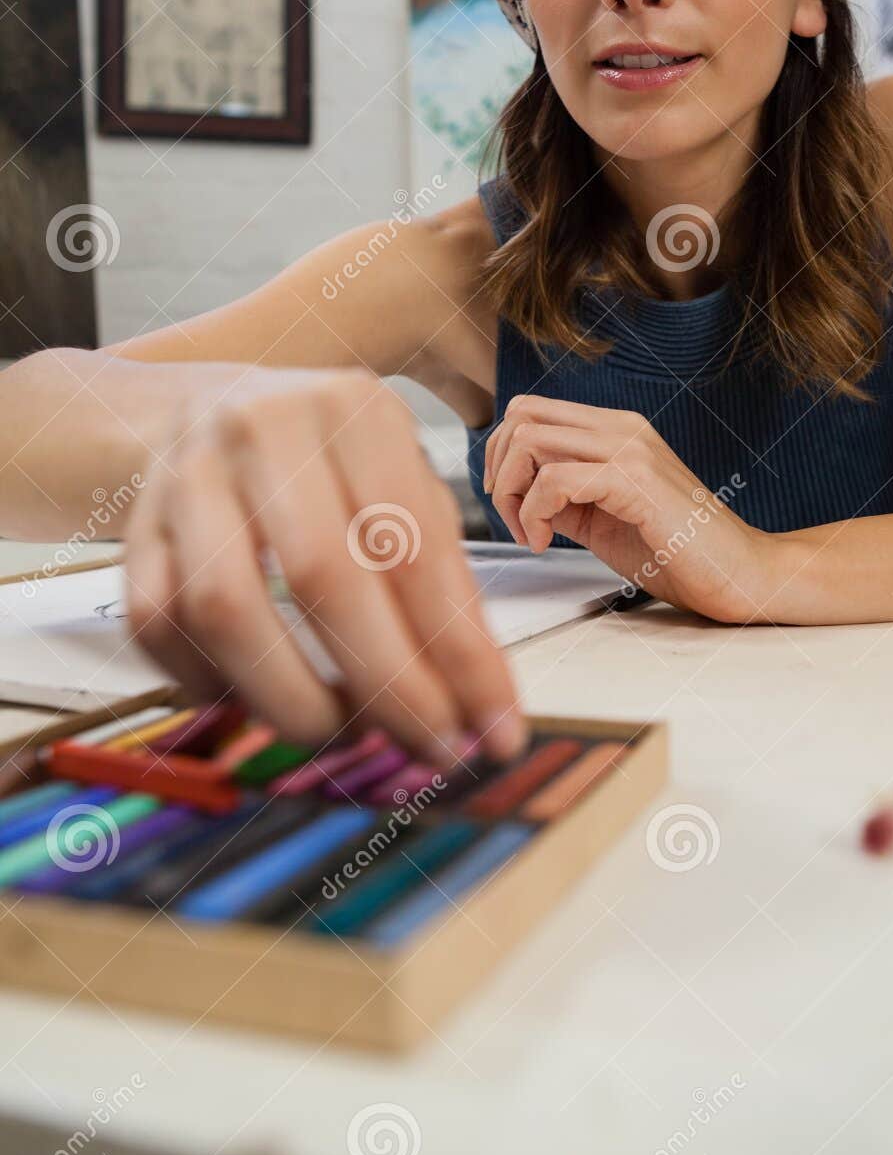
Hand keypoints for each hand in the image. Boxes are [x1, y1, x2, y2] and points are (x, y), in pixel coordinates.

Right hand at [123, 367, 525, 764]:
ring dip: (293, 697)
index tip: (496, 732)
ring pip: (223, 609)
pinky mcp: (134, 529)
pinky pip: (159, 626)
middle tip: (433, 748)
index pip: (413, 545)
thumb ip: (446, 585)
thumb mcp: (408, 486)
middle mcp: (263, 430)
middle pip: (321, 577)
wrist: (216, 406)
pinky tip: (261, 699)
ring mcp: (185, 476)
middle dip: (387, 685)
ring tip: (345, 729)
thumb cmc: (337, 463)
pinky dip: (214, 685)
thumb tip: (482, 707)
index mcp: (354, 411)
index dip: (459, 652)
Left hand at [483, 395, 773, 622]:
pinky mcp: (635, 480)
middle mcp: (621, 428)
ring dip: (513, 494)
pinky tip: (548, 542)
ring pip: (529, 440)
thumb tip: (516, 493)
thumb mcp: (602, 519)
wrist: (740, 574)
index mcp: (615, 430)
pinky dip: (535, 514)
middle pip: (521, 416)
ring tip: (534, 534)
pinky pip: (554, 479)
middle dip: (500, 471)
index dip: (504, 458)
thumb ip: (563, 499)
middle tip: (518, 520)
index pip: (530, 412)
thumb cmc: (679, 553)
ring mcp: (629, 448)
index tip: (515, 507)